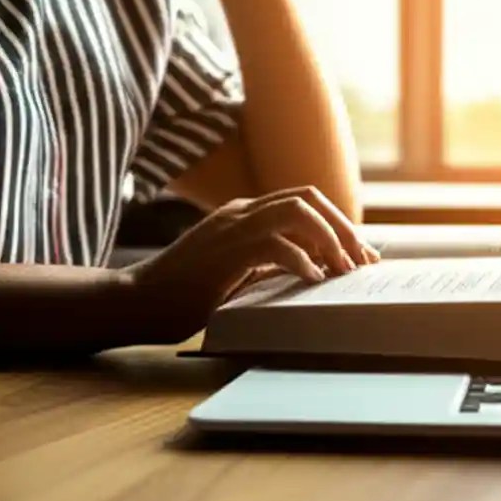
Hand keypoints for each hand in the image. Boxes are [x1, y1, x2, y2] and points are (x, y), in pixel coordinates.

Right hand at [119, 186, 378, 342]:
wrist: (138, 302)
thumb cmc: (185, 294)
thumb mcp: (237, 274)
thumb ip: (268, 265)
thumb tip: (313, 272)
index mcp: (244, 213)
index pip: (304, 202)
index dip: (338, 225)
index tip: (360, 255)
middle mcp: (241, 212)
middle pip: (308, 198)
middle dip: (343, 227)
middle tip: (363, 261)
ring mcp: (232, 227)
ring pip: (297, 212)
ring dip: (329, 239)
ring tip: (344, 269)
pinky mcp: (225, 251)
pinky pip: (275, 245)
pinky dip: (301, 261)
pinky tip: (312, 279)